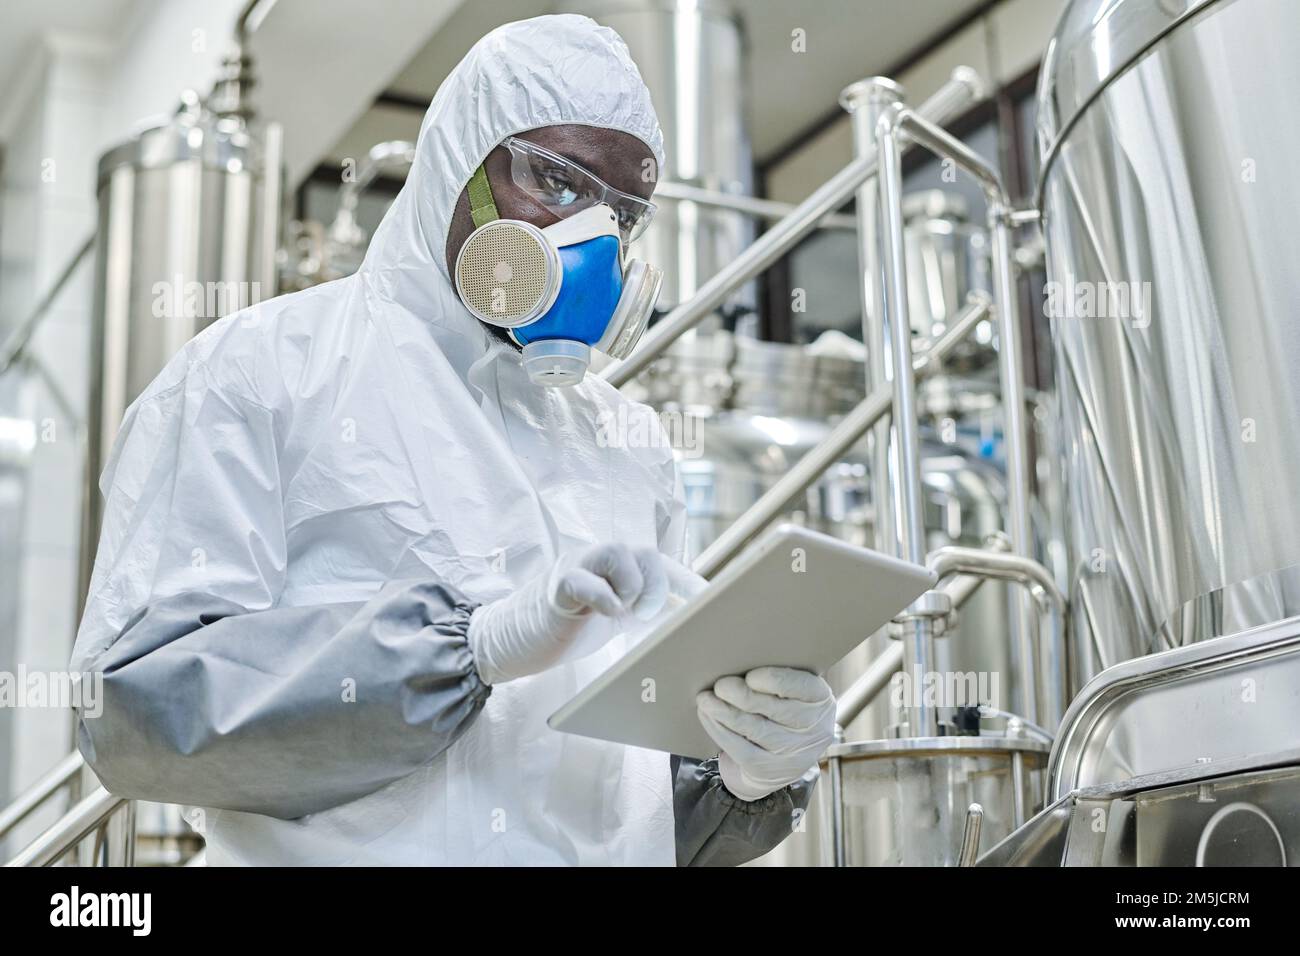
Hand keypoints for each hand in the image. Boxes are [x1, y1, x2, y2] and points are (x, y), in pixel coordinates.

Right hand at [468, 543, 695, 684]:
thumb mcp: (615, 618)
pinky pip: (582, 579)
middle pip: (646, 552)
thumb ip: (645, 612)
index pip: (663, 565)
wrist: (511, 639)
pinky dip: (602, 596)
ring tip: (624, 613)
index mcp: (618, 569)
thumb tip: (689, 620)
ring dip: (633, 586)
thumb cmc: (566, 627)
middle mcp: (600, 560)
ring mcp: (577, 568)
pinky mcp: (555, 588)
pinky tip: (606, 614)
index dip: (690, 583)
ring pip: (619, 552)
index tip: (714, 603)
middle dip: (659, 586)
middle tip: (647, 615)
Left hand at [696, 667, 835, 801]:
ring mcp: (792, 753)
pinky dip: (719, 730)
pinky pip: (740, 749)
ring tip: (705, 699)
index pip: (800, 687)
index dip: (774, 681)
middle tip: (720, 685)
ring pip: (754, 729)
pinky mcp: (768, 770)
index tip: (750, 676)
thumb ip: (776, 676)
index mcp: (820, 699)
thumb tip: (738, 658)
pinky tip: (707, 716)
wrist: (784, 758)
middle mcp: (812, 729)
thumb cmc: (783, 707)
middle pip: (774, 709)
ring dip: (725, 712)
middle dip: (743, 696)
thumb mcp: (793, 691)